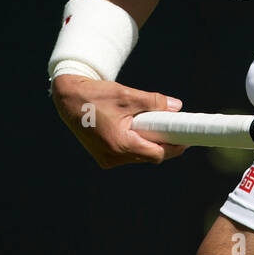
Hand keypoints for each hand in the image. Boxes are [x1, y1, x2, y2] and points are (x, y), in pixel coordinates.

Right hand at [51, 74, 186, 167]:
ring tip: (155, 124)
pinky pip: (127, 153)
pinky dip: (136, 142)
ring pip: (138, 155)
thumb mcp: (128, 95)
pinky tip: (139, 128)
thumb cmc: (96, 96)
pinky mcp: (103, 155)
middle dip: (163, 143)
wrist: (67, 99)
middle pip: (149, 156)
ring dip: (149, 142)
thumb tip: (176, 107)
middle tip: (174, 128)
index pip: (156, 153)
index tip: (185, 137)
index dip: (174, 146)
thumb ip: (154, 102)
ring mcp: (106, 159)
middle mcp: (112, 157)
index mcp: (120, 145)